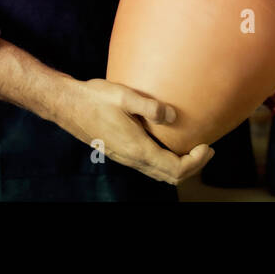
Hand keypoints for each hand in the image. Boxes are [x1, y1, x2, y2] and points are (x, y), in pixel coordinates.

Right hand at [56, 78, 213, 184]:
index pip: (175, 169)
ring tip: (193, 148)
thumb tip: (174, 116)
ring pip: (160, 174)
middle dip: (193, 167)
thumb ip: (150, 107)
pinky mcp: (121, 153)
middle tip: (207, 149)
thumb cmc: (95, 98)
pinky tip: (169, 143)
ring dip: (180, 166)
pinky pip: (150, 167)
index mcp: (137, 149)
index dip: (196, 162)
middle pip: (170, 177)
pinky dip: (167, 163)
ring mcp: (126, 158)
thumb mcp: (124, 96)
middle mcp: (133, 159)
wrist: (67, 105)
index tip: (207, 145)